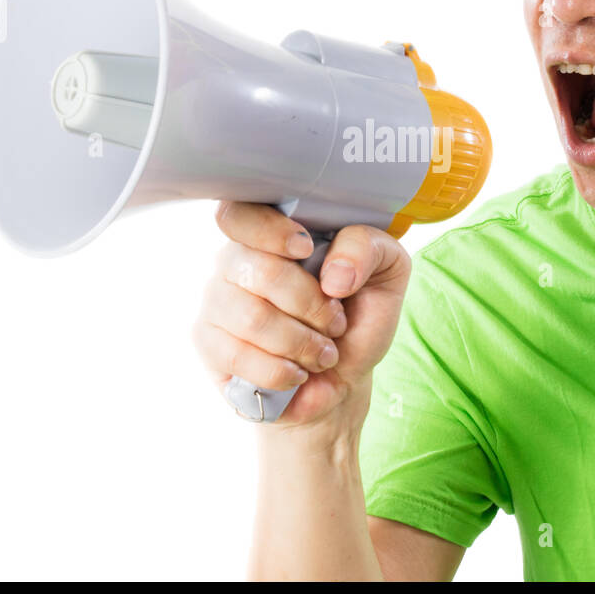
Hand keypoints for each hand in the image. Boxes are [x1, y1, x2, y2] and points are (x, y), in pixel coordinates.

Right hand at [192, 202, 411, 431]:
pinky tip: (297, 373)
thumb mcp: (386, 272)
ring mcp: (216, 301)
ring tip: (322, 353)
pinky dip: (281, 371)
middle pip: (261, 271)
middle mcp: (235, 261)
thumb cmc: (359, 316)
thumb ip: (368, 248)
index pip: (241, 214)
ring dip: (302, 343)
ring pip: (253, 318)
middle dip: (312, 306)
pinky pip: (239, 356)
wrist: (343, 378)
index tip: (305, 249)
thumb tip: (333, 275)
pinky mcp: (208, 344)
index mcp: (272, 233)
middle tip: (336, 323)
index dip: (269, 231)